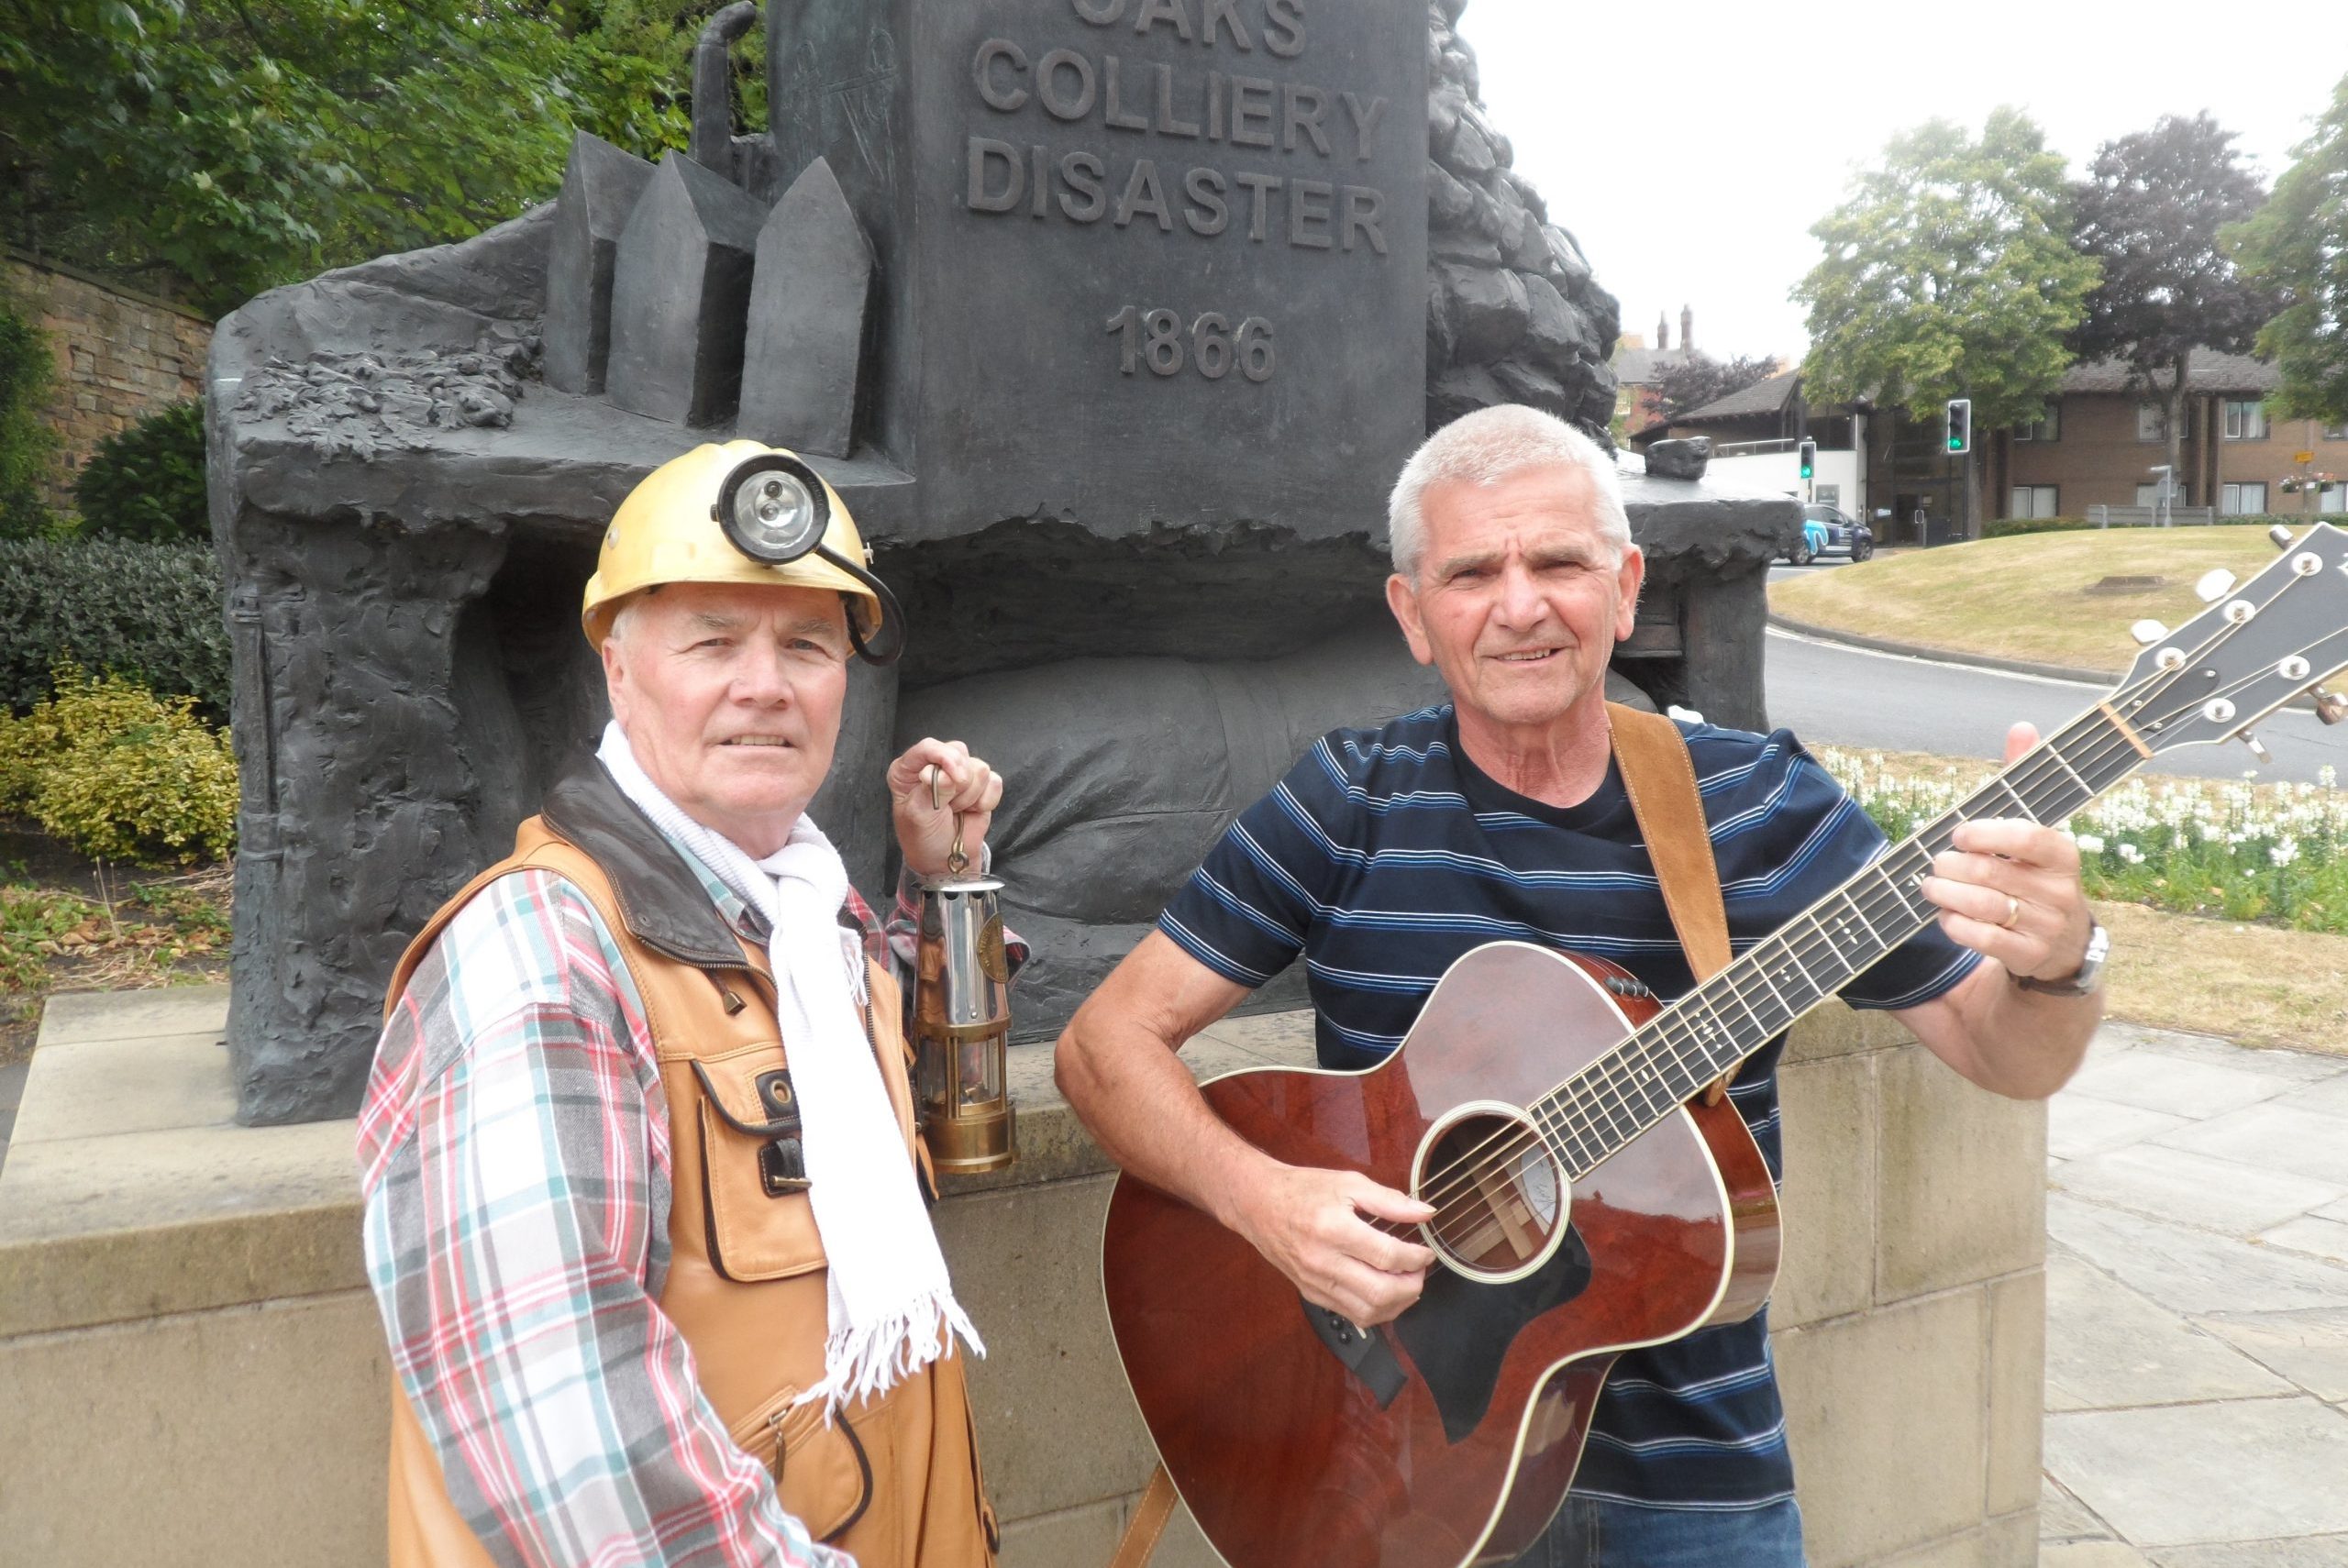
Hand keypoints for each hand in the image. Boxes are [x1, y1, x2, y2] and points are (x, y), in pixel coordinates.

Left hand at [887, 738, 1003, 880]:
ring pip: (979, 768)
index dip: (944, 758)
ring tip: (956, 811)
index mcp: (909, 769)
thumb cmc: (924, 839)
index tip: (955, 777)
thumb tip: (946, 774)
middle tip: (948, 806)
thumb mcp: (919, 816)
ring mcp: (959, 774)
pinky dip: (985, 801)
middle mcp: (934, 766)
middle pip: (958, 753)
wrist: (945, 861)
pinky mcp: (982, 785)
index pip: (928, 747)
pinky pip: (994, 782)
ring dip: (969, 797)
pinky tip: (971, 811)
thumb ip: (932, 791)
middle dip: (958, 783)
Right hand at [1226, 1163, 1436, 1327]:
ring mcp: (1316, 1283)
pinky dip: (1377, 1310)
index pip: (1387, 1255)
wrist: (1258, 1205)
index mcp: (1333, 1229)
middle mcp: (1323, 1261)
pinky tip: (1386, 1294)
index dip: (1416, 1257)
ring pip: (1368, 1311)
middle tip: (1420, 1270)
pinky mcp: (1312, 1294)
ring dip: (1398, 1303)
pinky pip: (1352, 1315)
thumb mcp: (1349, 1183)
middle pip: (1380, 1292)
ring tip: (1407, 1283)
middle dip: (1413, 1285)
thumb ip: (1390, 1201)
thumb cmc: (1303, 1191)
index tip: (1426, 1251)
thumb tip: (1426, 1213)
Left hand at [1917, 723, 2095, 983]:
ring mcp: (2046, 926)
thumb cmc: (2033, 872)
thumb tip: (2021, 727)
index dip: (1986, 832)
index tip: (1958, 831)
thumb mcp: (2033, 830)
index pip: (2027, 837)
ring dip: (1947, 894)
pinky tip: (1945, 915)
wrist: (2063, 941)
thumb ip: (2020, 783)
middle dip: (1953, 866)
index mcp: (2063, 854)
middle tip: (1934, 862)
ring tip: (1929, 886)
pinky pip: (1984, 940)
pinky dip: (1955, 926)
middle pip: (1993, 873)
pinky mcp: (2029, 955)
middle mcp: (2060, 890)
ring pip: (1985, 906)